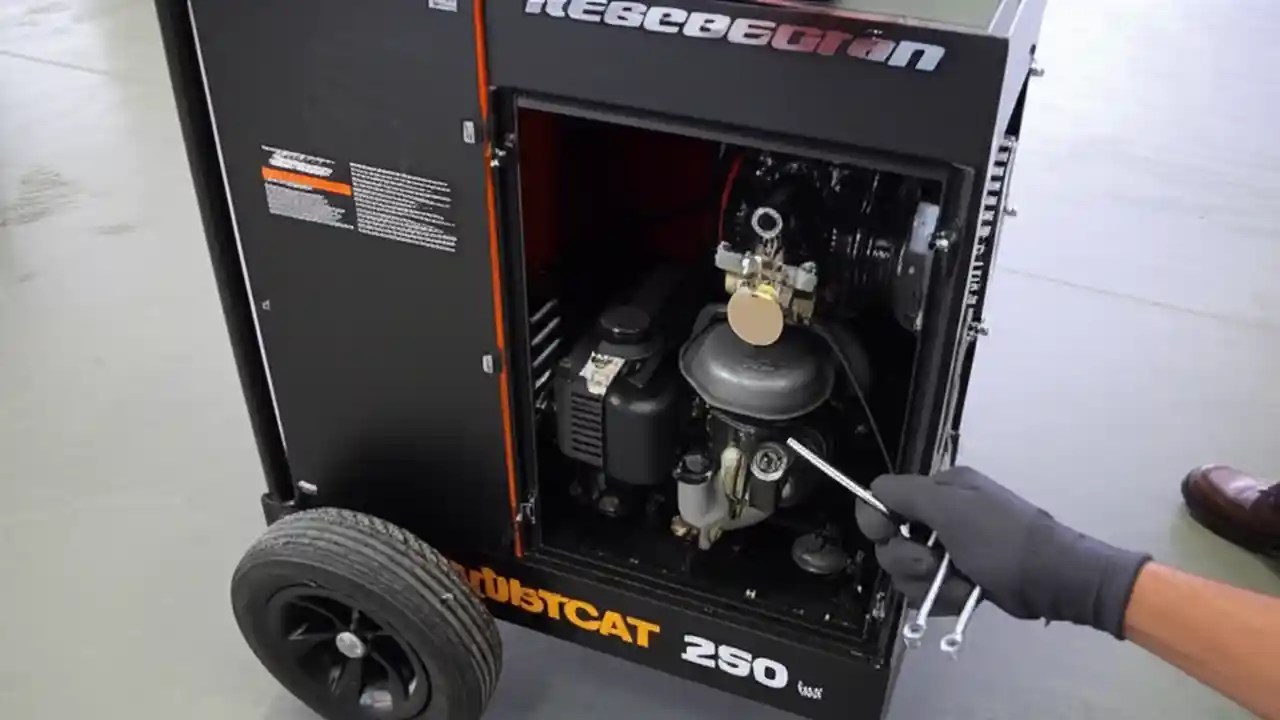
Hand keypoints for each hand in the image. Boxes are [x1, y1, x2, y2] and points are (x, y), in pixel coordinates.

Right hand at [856, 467, 1150, 638]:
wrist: (1053, 579)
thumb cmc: (1001, 539)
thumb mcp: (950, 507)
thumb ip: (904, 493)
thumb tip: (871, 492)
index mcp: (940, 489)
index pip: (884, 498)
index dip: (878, 520)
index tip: (887, 534)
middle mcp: (941, 515)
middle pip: (891, 542)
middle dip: (909, 560)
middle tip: (934, 564)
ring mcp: (951, 550)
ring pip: (908, 573)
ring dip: (929, 584)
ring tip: (960, 584)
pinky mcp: (959, 579)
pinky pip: (929, 592)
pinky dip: (944, 598)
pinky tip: (967, 596)